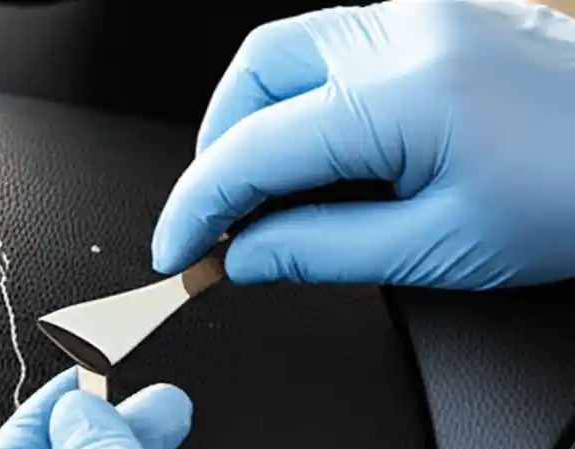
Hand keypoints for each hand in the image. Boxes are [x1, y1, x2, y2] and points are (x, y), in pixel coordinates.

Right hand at [152, 0, 574, 288]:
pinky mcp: (437, 16)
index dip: (196, 206)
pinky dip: (300, 95)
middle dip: (217, 151)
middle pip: (253, 76)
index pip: (251, 149)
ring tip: (262, 192)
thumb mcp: (440, 248)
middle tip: (217, 223)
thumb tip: (242, 258)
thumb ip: (321, 252)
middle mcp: (404, 32)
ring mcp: (423, 12)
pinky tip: (314, 149)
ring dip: (253, 119)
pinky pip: (333, 42)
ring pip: (285, 49)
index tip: (173, 251)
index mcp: (403, 93)